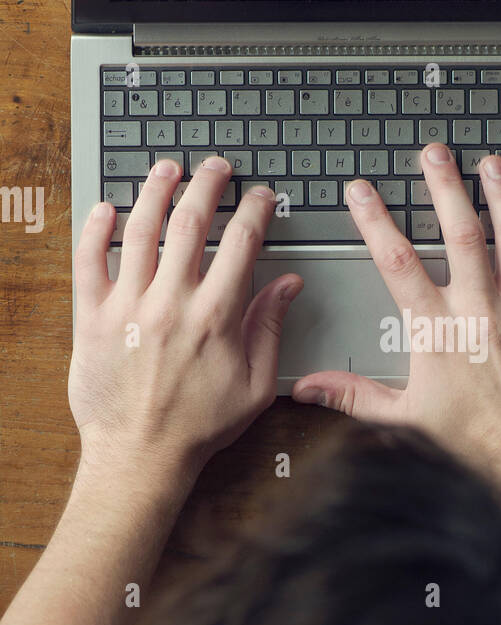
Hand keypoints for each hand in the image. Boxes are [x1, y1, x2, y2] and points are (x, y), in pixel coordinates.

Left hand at [69, 159, 302, 485]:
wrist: (141, 457)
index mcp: (216, 317)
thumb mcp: (255, 384)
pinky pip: (87, 260)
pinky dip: (95, 227)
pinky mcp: (91, 317)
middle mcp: (171, 303)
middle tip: (215, 168)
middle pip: (191, 222)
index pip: (242, 243)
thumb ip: (271, 328)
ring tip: (167, 170)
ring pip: (140, 229)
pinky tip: (107, 208)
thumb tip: (289, 285)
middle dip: (207, 184)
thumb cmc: (198, 427)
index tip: (260, 197)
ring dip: (156, 190)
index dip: (255, 210)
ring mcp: (127, 307)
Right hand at [292, 147, 500, 506]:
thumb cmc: (469, 446)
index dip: (375, 221)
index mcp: (437, 330)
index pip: (397, 261)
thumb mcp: (402, 418)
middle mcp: (479, 312)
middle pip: (458, 233)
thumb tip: (307, 388)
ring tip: (491, 164)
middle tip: (434, 153)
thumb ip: (353, 394)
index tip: (361, 191)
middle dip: (443, 187)